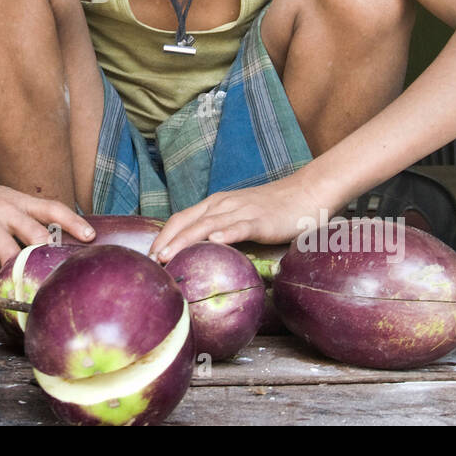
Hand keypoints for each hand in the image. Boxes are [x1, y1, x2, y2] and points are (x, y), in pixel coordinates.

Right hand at [0, 168, 93, 287]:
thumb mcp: (6, 200)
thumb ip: (24, 218)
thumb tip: (45, 243)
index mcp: (20, 202)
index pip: (53, 208)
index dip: (73, 222)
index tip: (90, 236)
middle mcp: (8, 210)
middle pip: (35, 232)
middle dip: (47, 255)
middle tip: (55, 275)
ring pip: (10, 249)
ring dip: (15, 272)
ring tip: (18, 289)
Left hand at [150, 173, 317, 262]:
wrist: (306, 193)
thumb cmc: (273, 209)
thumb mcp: (240, 216)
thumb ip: (221, 229)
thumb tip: (202, 253)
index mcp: (215, 204)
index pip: (181, 218)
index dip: (163, 236)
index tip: (149, 256)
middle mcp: (223, 204)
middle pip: (187, 221)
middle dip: (166, 241)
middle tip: (151, 262)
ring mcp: (241, 211)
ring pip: (207, 225)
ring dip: (185, 240)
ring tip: (168, 256)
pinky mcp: (261, 220)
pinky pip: (240, 226)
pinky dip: (225, 233)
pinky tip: (214, 242)